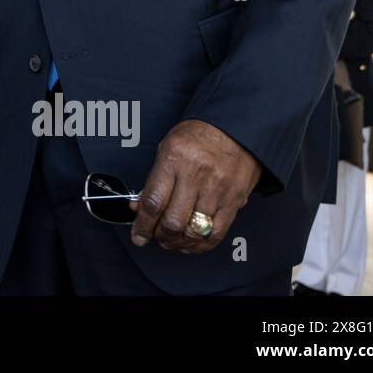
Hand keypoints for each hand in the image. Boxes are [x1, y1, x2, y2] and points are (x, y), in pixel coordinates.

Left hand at [130, 119, 262, 253]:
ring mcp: (217, 189)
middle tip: (155, 237)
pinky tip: (192, 243)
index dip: (143, 225)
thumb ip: (154, 180)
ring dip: (179, 242)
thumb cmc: (198, 136)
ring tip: (172, 240)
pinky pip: (217, 232)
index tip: (138, 235)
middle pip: (173, 221)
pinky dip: (201, 244)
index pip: (153, 201)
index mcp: (174, 158)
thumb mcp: (167, 148)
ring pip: (194, 230)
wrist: (234, 128)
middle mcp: (196, 174)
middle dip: (160, 236)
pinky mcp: (234, 200)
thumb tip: (138, 207)